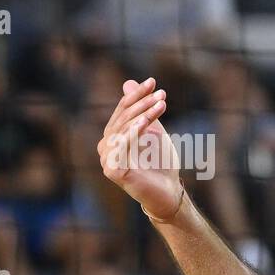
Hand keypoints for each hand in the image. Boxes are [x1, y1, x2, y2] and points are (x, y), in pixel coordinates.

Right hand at [96, 77, 183, 218]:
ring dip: (143, 114)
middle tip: (161, 93)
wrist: (168, 192)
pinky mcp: (113, 171)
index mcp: (112, 136)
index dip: (136, 95)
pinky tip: (146, 121)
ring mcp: (107, 159)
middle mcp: (105, 147)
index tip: (153, 82)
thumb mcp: (153, 131)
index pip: (122, 110)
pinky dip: (133, 132)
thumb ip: (142, 110)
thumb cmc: (160, 163)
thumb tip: (129, 82)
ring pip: (123, 130)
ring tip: (161, 104)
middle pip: (123, 119)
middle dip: (142, 103)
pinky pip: (123, 146)